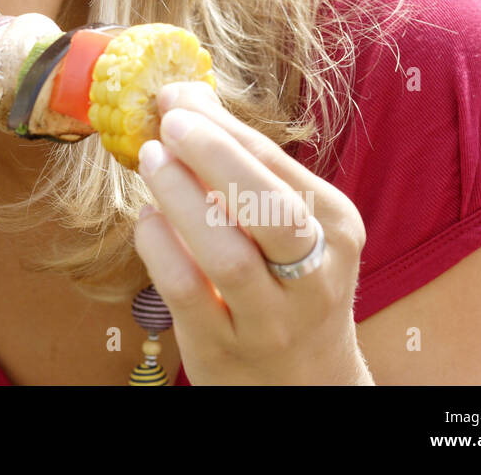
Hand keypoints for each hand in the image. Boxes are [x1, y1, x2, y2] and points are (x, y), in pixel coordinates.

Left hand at [133, 81, 372, 384]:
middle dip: (212, 155)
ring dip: (180, 199)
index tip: (178, 96)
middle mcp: (313, 274)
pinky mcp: (226, 348)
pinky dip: (159, 248)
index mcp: (334, 227)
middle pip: (265, 207)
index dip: (223, 126)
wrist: (305, 383)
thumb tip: (187, 96)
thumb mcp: (289, 226)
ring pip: (226, 254)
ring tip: (149, 161)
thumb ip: (244, 167)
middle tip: (166, 122)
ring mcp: (271, 317)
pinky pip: (186, 292)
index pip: (277, 165)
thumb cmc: (287, 283)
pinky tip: (146, 220)